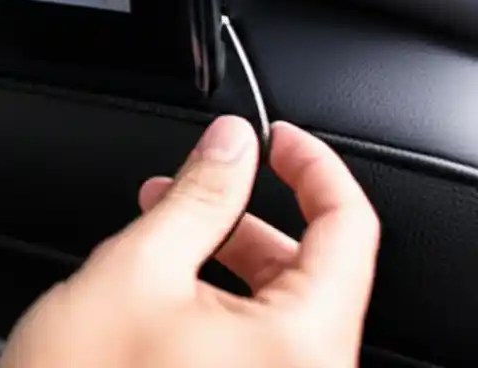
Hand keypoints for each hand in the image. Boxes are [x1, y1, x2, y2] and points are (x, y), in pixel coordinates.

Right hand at [0, 118, 378, 367]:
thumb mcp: (137, 269)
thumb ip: (197, 196)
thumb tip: (233, 146)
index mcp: (300, 345)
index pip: (348, 229)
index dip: (313, 167)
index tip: (277, 140)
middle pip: (313, 269)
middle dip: (244, 216)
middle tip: (189, 184)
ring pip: (280, 307)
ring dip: (225, 257)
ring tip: (159, 235)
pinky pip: (258, 342)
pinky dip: (219, 302)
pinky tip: (166, 290)